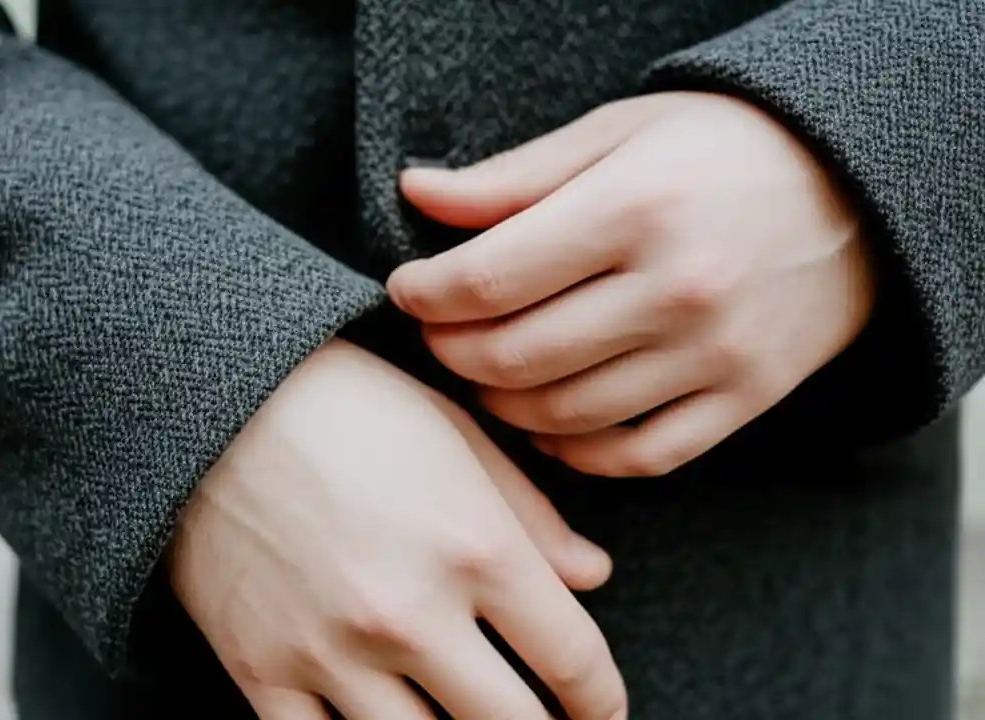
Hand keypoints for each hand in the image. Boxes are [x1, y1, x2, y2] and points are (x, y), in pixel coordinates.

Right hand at [168, 339, 626, 719]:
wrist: (210, 397)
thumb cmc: (346, 405)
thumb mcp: (455, 435)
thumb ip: (532, 515)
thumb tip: (594, 577)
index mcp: (474, 546)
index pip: (573, 660)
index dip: (602, 700)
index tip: (601, 710)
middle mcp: (410, 612)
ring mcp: (332, 650)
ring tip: (459, 719)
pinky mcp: (261, 670)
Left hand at [388, 92, 874, 476]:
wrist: (857, 193)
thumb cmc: (720, 150)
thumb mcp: (614, 136)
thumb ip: (512, 178)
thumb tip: (416, 193)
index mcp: (634, 210)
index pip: (488, 280)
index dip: (425, 294)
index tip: (409, 288)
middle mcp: (677, 289)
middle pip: (515, 356)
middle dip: (452, 352)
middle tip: (439, 333)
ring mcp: (716, 355)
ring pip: (565, 414)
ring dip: (501, 403)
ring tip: (486, 372)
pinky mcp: (745, 399)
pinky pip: (638, 456)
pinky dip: (577, 450)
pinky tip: (547, 421)